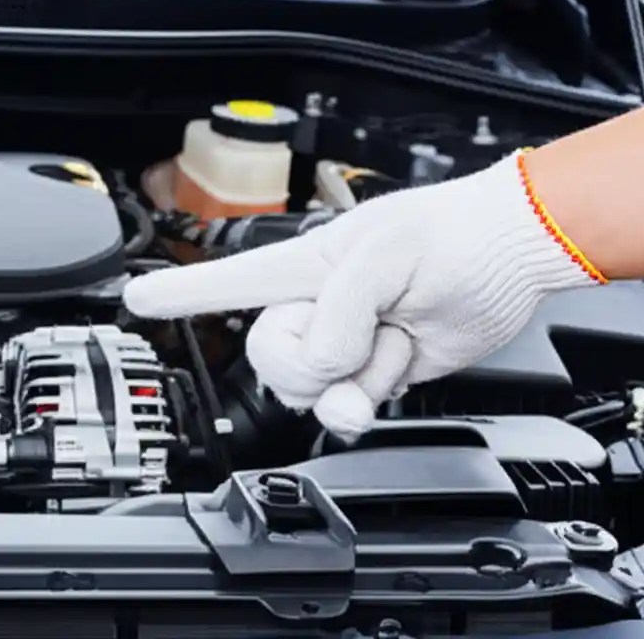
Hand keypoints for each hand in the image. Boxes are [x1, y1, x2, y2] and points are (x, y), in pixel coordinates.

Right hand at [122, 152, 603, 439]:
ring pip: (309, 392)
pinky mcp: (376, 372)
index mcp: (304, 265)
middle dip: (312, 358)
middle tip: (359, 330)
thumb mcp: (384, 256)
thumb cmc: (449, 234)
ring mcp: (345, 342)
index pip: (227, 282)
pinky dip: (373, 396)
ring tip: (389, 337)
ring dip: (354, 379)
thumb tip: (325, 356)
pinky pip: (347, 409)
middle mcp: (316, 306)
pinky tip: (396, 361)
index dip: (180, 294)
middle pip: (270, 359)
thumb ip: (339, 307)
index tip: (134, 298)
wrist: (509, 259)